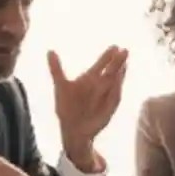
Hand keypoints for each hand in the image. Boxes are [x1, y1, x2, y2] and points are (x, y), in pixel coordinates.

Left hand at [50, 45, 128, 172]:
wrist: (73, 129)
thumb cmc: (66, 107)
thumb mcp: (60, 86)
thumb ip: (56, 69)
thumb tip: (50, 51)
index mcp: (89, 78)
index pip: (101, 64)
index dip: (107, 56)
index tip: (115, 46)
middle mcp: (100, 85)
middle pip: (111, 70)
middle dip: (117, 61)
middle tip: (124, 50)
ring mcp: (106, 96)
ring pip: (115, 82)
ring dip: (120, 74)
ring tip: (124, 64)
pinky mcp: (110, 107)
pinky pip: (115, 97)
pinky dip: (117, 89)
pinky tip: (119, 81)